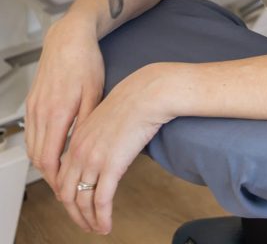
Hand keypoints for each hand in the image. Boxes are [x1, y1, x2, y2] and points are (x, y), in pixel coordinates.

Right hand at [25, 17, 104, 194]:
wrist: (68, 37)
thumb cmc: (85, 61)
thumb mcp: (95, 92)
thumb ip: (87, 122)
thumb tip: (85, 148)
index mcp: (57, 112)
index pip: (49, 159)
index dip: (56, 178)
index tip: (67, 188)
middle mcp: (41, 112)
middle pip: (37, 157)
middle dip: (50, 176)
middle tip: (64, 186)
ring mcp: (34, 107)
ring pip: (31, 147)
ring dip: (42, 163)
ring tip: (59, 172)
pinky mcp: (32, 102)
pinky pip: (30, 133)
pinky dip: (38, 146)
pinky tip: (51, 149)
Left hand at [56, 66, 166, 233]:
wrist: (148, 93)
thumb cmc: (133, 100)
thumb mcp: (104, 118)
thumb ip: (95, 137)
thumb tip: (100, 154)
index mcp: (77, 139)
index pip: (62, 178)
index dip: (67, 197)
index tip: (75, 205)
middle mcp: (80, 151)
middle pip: (67, 194)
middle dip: (74, 214)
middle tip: (84, 223)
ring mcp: (94, 160)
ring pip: (82, 202)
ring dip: (88, 220)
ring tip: (97, 228)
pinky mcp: (111, 166)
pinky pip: (102, 201)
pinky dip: (102, 218)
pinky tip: (106, 225)